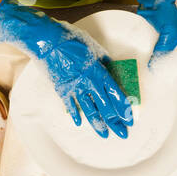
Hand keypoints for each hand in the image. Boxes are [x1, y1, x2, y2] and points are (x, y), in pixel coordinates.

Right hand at [0, 0, 132, 138]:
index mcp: (99, 72)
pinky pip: (70, 105)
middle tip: (122, 133)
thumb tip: (112, 68)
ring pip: (89, 110)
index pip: (115, 94)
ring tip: (104, 135)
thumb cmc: (72, 40)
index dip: (123, 109)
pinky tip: (79, 123)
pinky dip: (75, 114)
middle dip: (115, 122)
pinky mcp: (62, 89)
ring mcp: (75, 88)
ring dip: (97, 124)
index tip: (129, 119)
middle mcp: (89, 83)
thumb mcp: (94, 47)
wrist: (48, 42)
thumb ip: (104, 61)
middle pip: (105, 107)